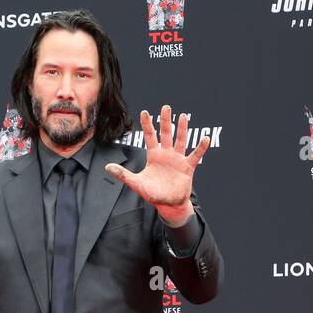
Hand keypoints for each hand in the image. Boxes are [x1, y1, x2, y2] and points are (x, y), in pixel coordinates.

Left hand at [104, 105, 209, 226]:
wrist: (168, 204)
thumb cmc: (153, 193)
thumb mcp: (136, 183)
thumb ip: (123, 174)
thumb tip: (107, 168)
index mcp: (154, 156)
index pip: (150, 137)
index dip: (147, 124)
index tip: (145, 112)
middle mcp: (166, 155)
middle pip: (166, 134)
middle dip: (166, 121)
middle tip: (166, 107)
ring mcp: (178, 159)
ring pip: (180, 141)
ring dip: (182, 129)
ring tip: (184, 116)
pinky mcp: (188, 167)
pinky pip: (195, 155)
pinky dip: (201, 148)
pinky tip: (205, 138)